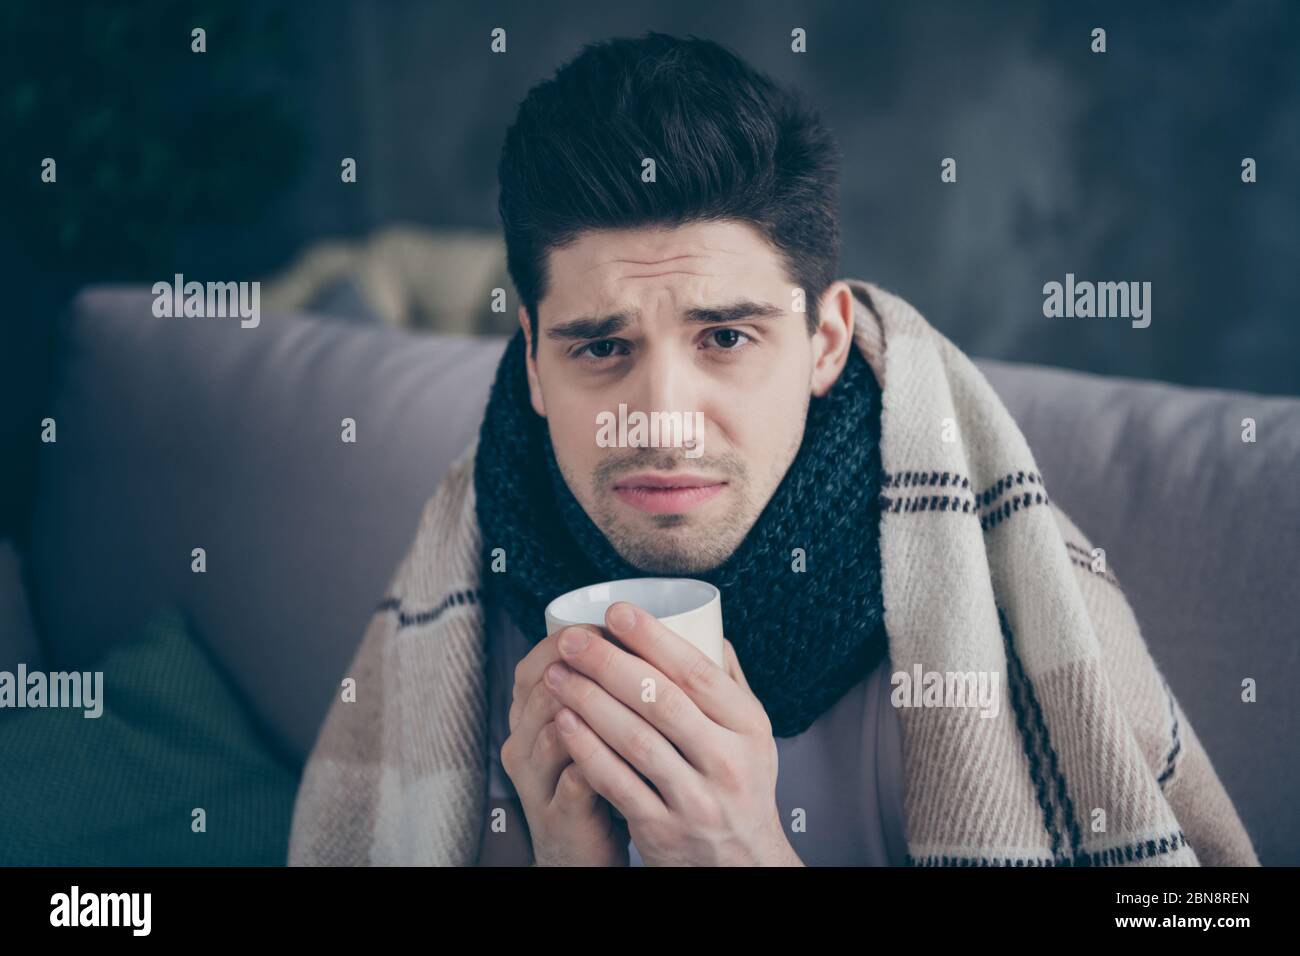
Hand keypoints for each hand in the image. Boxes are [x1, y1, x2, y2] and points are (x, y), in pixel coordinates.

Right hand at [500, 625, 628, 865]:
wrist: (580, 852)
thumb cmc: (598, 775)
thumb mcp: (592, 728)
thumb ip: (606, 686)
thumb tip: (658, 630)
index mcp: (529, 714)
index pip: (536, 663)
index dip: (573, 639)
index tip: (615, 620)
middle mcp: (522, 743)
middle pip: (544, 690)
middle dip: (591, 665)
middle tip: (633, 649)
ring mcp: (537, 782)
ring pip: (556, 732)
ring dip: (597, 707)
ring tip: (639, 690)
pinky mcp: (560, 817)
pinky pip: (576, 781)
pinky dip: (603, 759)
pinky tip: (635, 747)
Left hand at [542, 602, 802, 865]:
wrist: (741, 862)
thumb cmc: (739, 782)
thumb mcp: (751, 733)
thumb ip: (727, 681)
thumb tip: (701, 623)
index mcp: (748, 727)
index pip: (698, 673)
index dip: (654, 639)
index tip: (616, 612)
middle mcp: (726, 761)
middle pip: (660, 701)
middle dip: (608, 663)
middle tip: (571, 639)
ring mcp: (694, 799)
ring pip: (633, 740)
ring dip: (588, 701)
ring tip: (557, 675)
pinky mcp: (662, 830)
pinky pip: (617, 782)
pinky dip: (587, 749)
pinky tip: (564, 721)